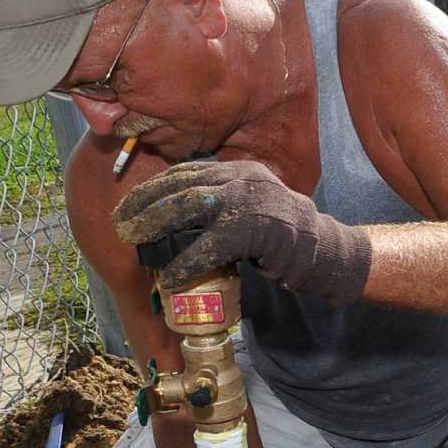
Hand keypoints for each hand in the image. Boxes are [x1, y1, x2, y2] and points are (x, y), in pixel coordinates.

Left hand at [113, 160, 371, 305]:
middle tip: (120, 222)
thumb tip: (177, 220)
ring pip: (189, 206)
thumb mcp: (253, 207)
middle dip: (144, 203)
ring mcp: (250, 201)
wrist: (328, 252)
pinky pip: (210, 246)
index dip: (152, 187)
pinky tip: (169, 277)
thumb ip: (222, 205)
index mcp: (239, 170)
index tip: (128, 203)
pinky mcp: (256, 230)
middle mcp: (243, 177)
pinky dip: (186, 262)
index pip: (186, 172)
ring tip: (131, 239)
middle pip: (181, 185)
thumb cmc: (286, 237)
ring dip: (154, 222)